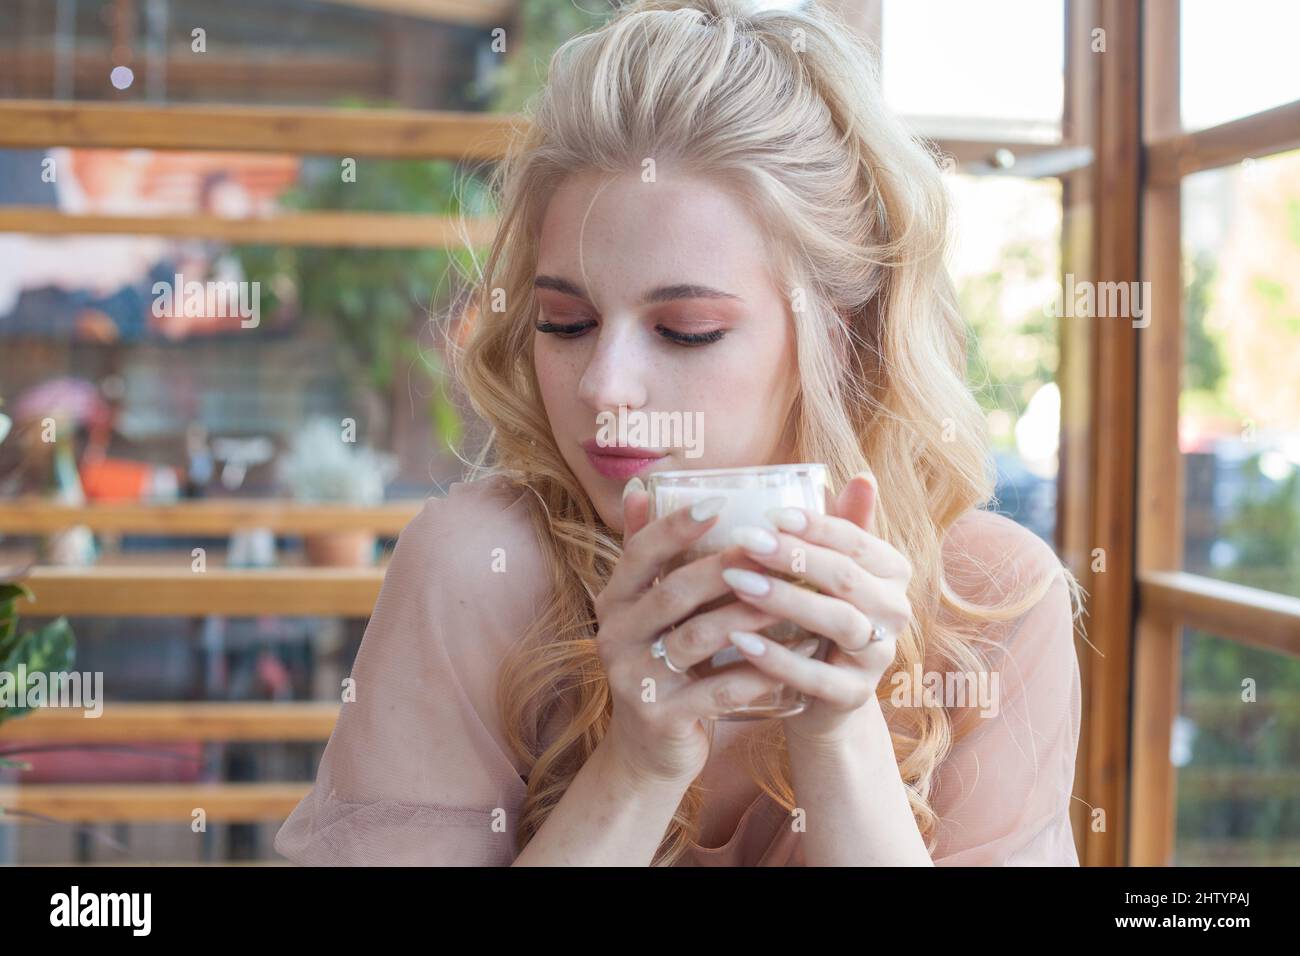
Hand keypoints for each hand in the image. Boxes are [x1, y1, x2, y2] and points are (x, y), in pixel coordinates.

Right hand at [594, 481, 792, 787]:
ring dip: (750, 616)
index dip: (676, 526)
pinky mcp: (662, 717)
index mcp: (615, 601)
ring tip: (794, 599)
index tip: (719, 502)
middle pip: (674, 592)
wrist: (648, 750)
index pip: (640, 553)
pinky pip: (718, 690)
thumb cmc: (661, 663)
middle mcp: (615, 636)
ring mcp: (635, 679)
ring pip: (699, 638)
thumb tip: (640, 486)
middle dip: (726, 568)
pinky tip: (795, 657)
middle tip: (774, 549)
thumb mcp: (645, 609)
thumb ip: (645, 553)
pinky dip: (759, 672)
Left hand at [718, 471, 910, 742]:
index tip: (769, 513)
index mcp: (892, 572)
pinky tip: (739, 639)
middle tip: (744, 539)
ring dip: (784, 599)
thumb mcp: (832, 572)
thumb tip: (861, 476)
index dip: (815, 525)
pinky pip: (816, 677)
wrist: (825, 699)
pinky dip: (776, 658)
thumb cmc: (821, 618)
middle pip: (845, 577)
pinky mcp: (852, 697)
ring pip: (836, 622)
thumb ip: (843, 527)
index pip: (856, 540)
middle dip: (793, 556)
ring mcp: (877, 657)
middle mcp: (895, 612)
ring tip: (737, 581)